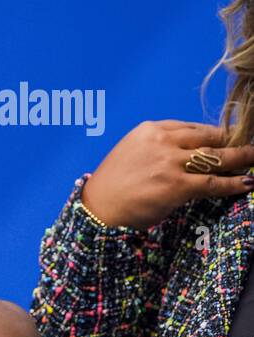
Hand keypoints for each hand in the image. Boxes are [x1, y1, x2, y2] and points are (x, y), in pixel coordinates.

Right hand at [81, 120, 253, 228]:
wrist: (97, 209)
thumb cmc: (113, 185)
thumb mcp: (133, 153)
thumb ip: (160, 147)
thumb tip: (192, 153)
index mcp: (150, 129)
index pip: (194, 127)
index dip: (216, 134)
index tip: (230, 138)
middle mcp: (162, 140)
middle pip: (210, 137)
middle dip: (235, 142)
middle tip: (252, 147)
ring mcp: (170, 162)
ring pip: (217, 156)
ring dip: (243, 158)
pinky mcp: (176, 185)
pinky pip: (213, 182)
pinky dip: (233, 183)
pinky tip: (247, 183)